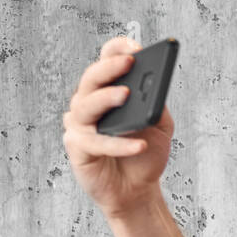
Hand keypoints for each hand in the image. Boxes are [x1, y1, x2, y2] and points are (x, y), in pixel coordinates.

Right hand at [63, 37, 174, 218]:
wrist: (137, 191)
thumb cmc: (145, 154)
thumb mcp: (160, 126)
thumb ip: (156, 104)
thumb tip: (153, 87)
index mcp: (107, 92)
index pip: (105, 62)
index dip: (116, 50)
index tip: (134, 45)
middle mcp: (88, 103)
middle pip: (91, 79)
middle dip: (110, 67)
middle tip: (129, 62)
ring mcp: (79, 124)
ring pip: (87, 105)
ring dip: (107, 98)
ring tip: (127, 95)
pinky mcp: (77, 147)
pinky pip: (96, 142)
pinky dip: (119, 143)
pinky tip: (139, 144)